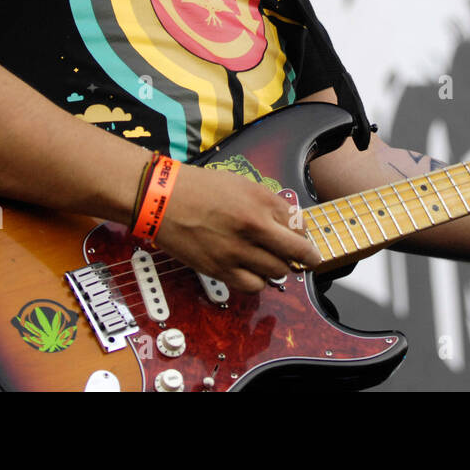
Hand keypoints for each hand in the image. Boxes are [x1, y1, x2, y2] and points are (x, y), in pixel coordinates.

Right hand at [152, 165, 320, 292]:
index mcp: (260, 200)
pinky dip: (258, 281)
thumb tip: (287, 223)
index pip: (299, 224)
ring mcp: (237, 250)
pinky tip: (253, 272)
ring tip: (271, 262)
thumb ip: (266, 203)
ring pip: (277, 272)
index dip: (303, 234)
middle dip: (306, 258)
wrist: (161, 198)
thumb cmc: (198, 187)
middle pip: (297, 252)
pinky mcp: (220, 269)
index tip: (301, 238)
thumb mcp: (241, 184)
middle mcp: (253, 226)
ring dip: (279, 268)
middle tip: (308, 260)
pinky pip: (253, 285)